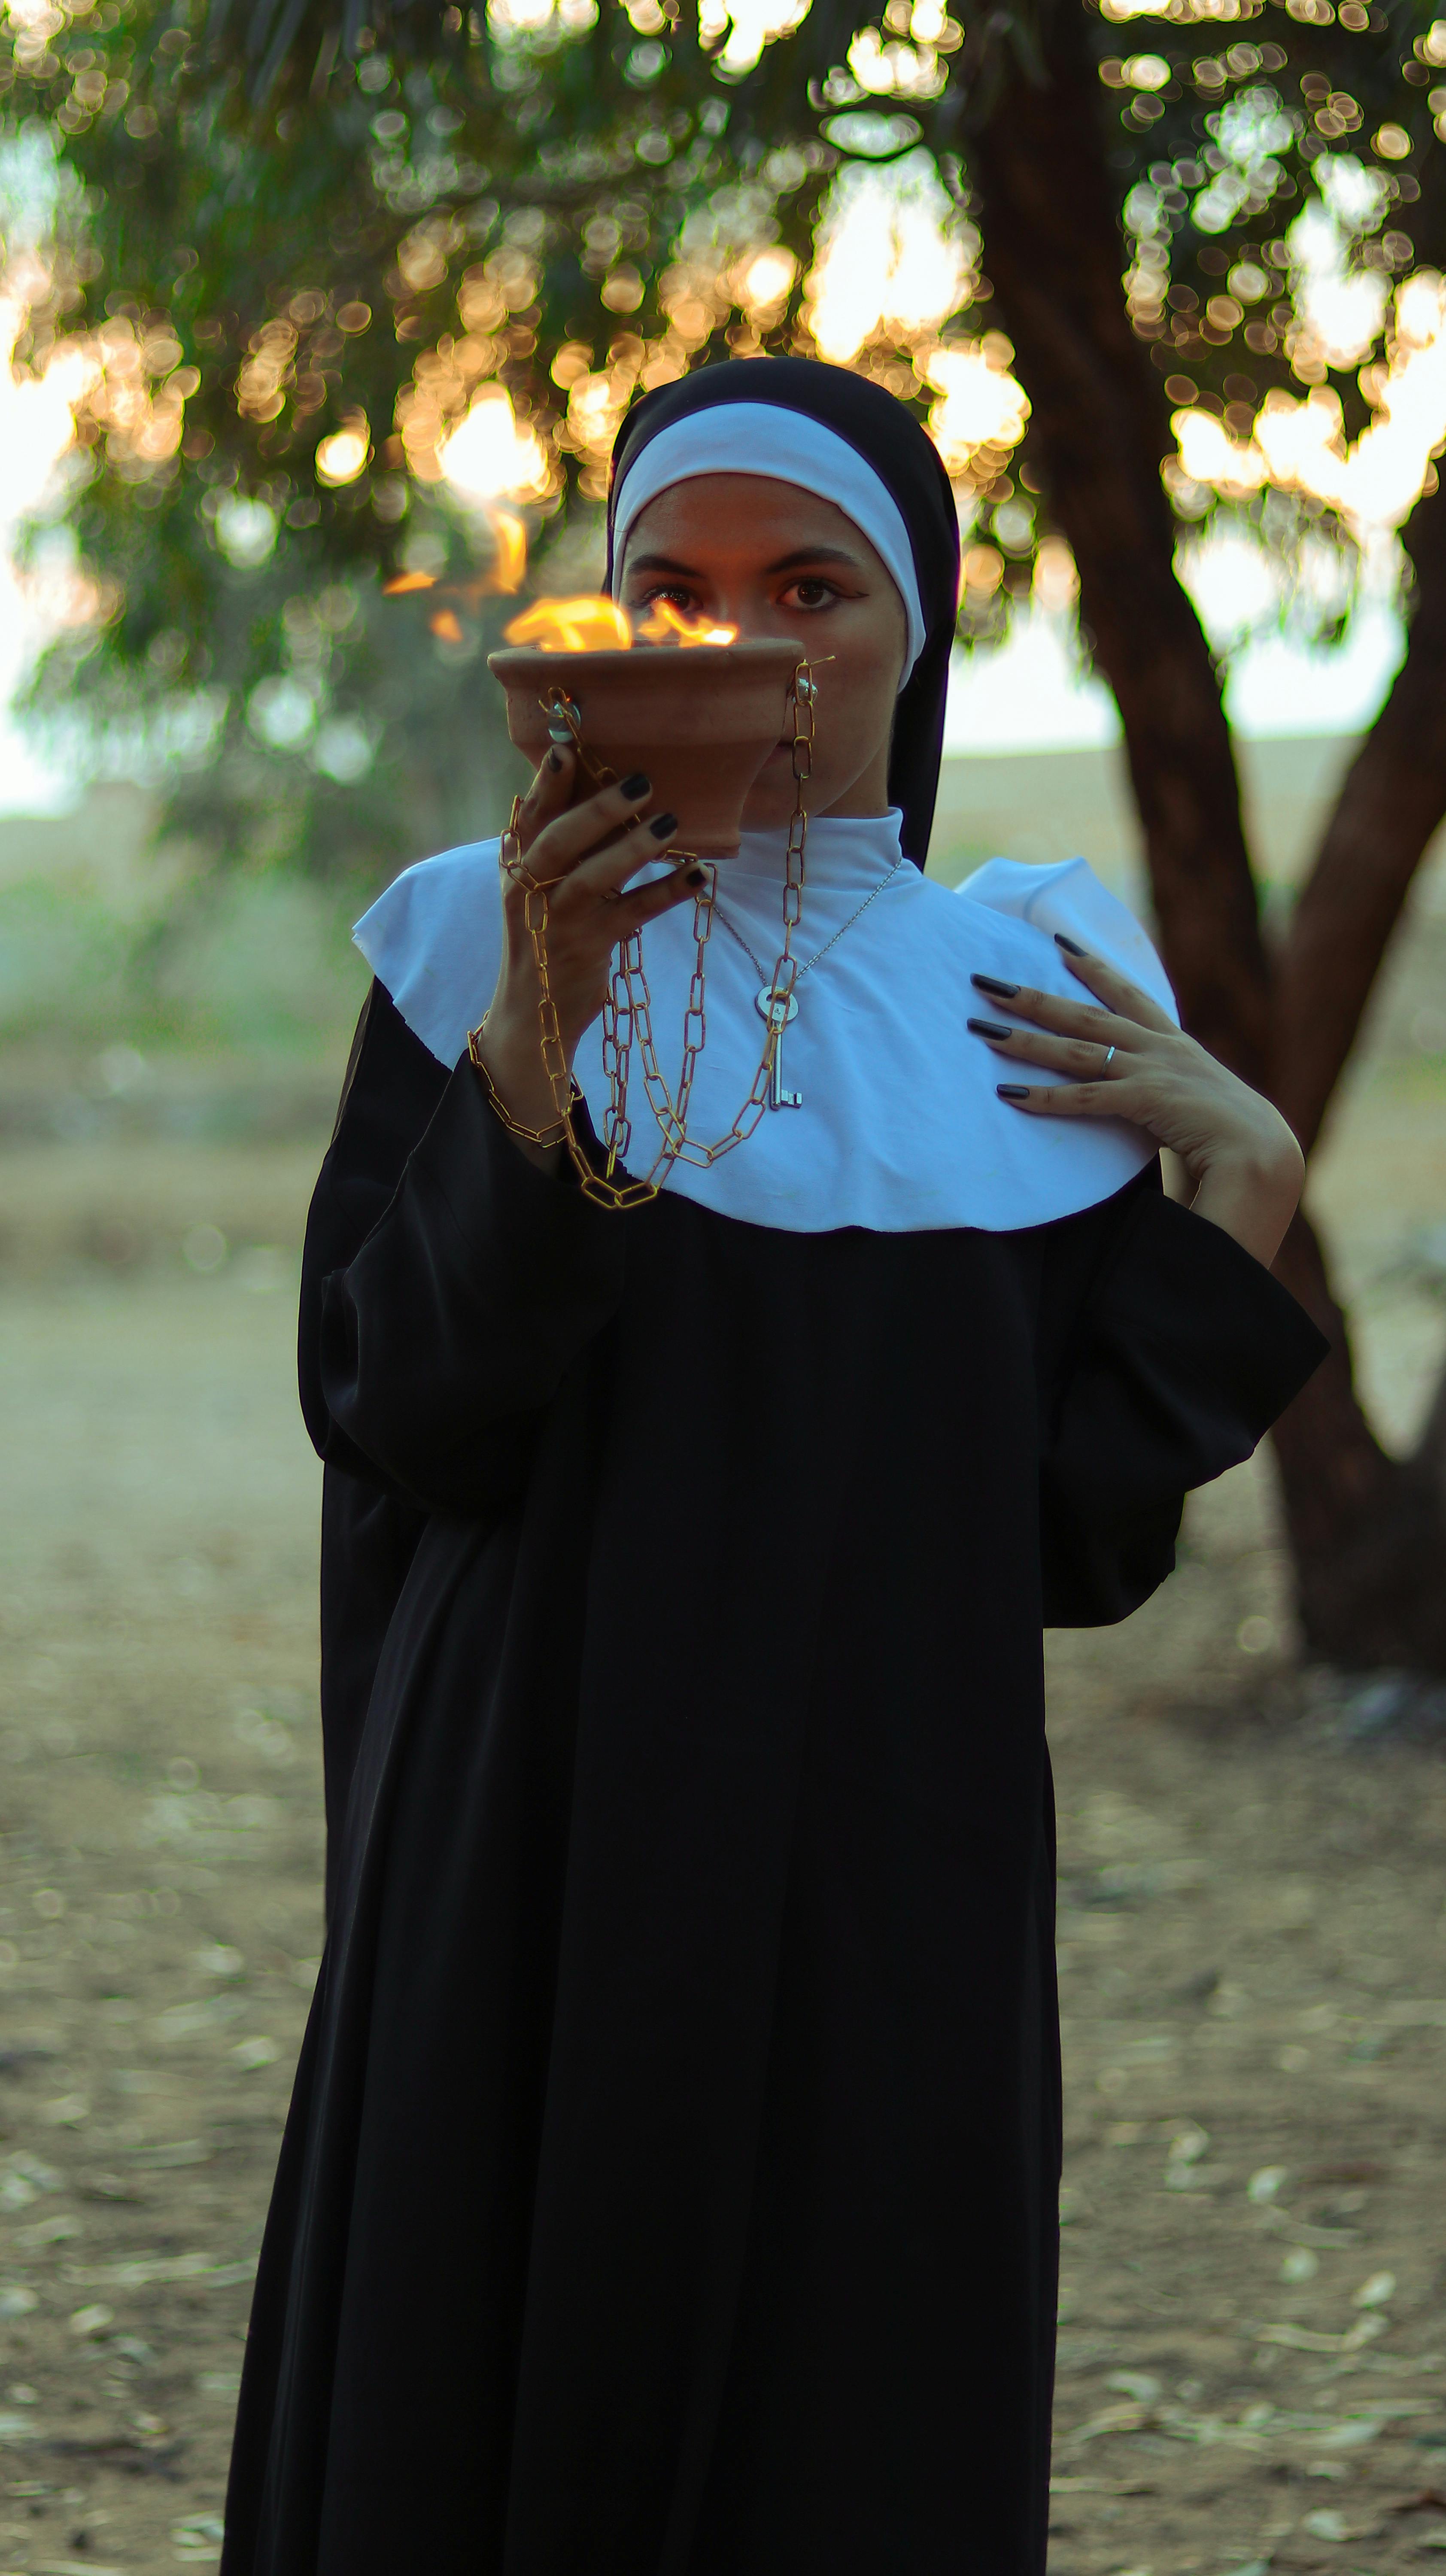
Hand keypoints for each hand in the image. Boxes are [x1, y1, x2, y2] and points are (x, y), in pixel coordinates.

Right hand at [474, 746, 699, 1167]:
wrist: (532, 1015)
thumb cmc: (543, 938)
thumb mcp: (538, 888)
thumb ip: (557, 843)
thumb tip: (596, 788)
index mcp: (516, 865)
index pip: (530, 814)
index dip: (548, 780)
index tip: (566, 744)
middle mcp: (530, 889)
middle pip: (559, 838)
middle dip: (598, 807)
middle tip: (640, 780)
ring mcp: (557, 920)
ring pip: (594, 876)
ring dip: (635, 847)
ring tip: (671, 821)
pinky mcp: (589, 948)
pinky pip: (633, 913)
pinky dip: (667, 892)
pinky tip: (699, 875)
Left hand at [966, 937, 1303, 1266]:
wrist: (1266, 1156)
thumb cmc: (1233, 1143)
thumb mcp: (1197, 1105)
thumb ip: (1168, 1096)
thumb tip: (1146, 1101)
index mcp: (1176, 1045)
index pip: (1128, 994)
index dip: (1092, 967)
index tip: (1058, 945)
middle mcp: (1162, 1048)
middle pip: (1086, 1013)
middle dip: (1034, 995)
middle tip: (986, 980)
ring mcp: (1155, 1071)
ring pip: (1077, 1047)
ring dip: (1026, 1038)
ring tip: (980, 1027)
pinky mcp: (1149, 1100)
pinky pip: (1088, 1097)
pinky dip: (1046, 1096)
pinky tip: (1009, 1094)